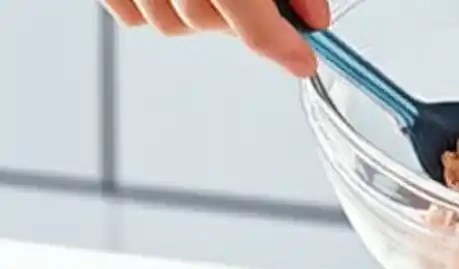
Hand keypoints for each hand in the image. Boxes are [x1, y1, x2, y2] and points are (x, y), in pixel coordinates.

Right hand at [100, 0, 328, 76]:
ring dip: (199, 14)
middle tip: (263, 7)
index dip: (278, 41)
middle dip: (239, 20)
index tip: (303, 61)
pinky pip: (132, 12)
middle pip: (204, 19)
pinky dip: (155, 7)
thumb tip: (315, 21)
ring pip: (169, 23)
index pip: (244, 7)